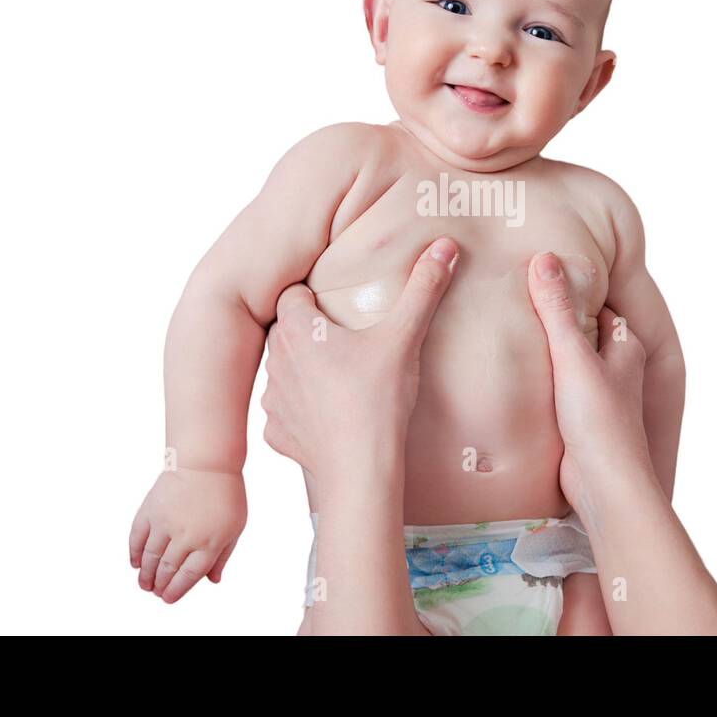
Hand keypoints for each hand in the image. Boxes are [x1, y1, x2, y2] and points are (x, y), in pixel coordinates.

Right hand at [128, 465, 246, 603]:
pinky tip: (135, 563)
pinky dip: (133, 553)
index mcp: (210, 542)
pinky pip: (137, 537)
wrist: (207, 461)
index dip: (176, 591)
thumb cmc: (225, 494)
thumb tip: (212, 581)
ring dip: (145, 574)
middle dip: (159, 585)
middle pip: (167, 569)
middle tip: (155, 592)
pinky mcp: (151, 510)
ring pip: (149, 557)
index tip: (168, 598)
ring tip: (144, 584)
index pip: (188, 576)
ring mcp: (166, 522)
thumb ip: (223, 556)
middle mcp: (186, 535)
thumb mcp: (235, 526)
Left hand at [259, 237, 458, 489]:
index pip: (292, 294)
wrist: (360, 470)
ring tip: (339, 377)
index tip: (336, 302)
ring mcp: (272, 400)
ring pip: (284, 371)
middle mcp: (275, 361)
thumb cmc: (378, 400)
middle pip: (286, 331)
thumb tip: (444, 246)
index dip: (312, 294)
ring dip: (304, 371)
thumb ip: (423, 288)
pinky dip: (303, 411)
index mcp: (297, 329)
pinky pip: (286, 412)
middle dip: (310, 331)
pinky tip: (330, 414)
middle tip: (346, 336)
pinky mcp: (277, 433)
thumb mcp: (404, 337)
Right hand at [526, 251, 653, 506]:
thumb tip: (544, 259)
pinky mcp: (582, 424)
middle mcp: (618, 372)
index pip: (601, 307)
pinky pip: (561, 394)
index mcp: (625, 348)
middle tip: (521, 304)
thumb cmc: (598, 418)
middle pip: (586, 336)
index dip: (577, 293)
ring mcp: (600, 399)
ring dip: (550, 357)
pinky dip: (544, 385)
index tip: (546, 279)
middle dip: (561, 323)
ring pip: (573, 366)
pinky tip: (519, 380)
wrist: (603, 484)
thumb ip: (556, 309)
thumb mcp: (572, 354)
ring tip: (515, 337)